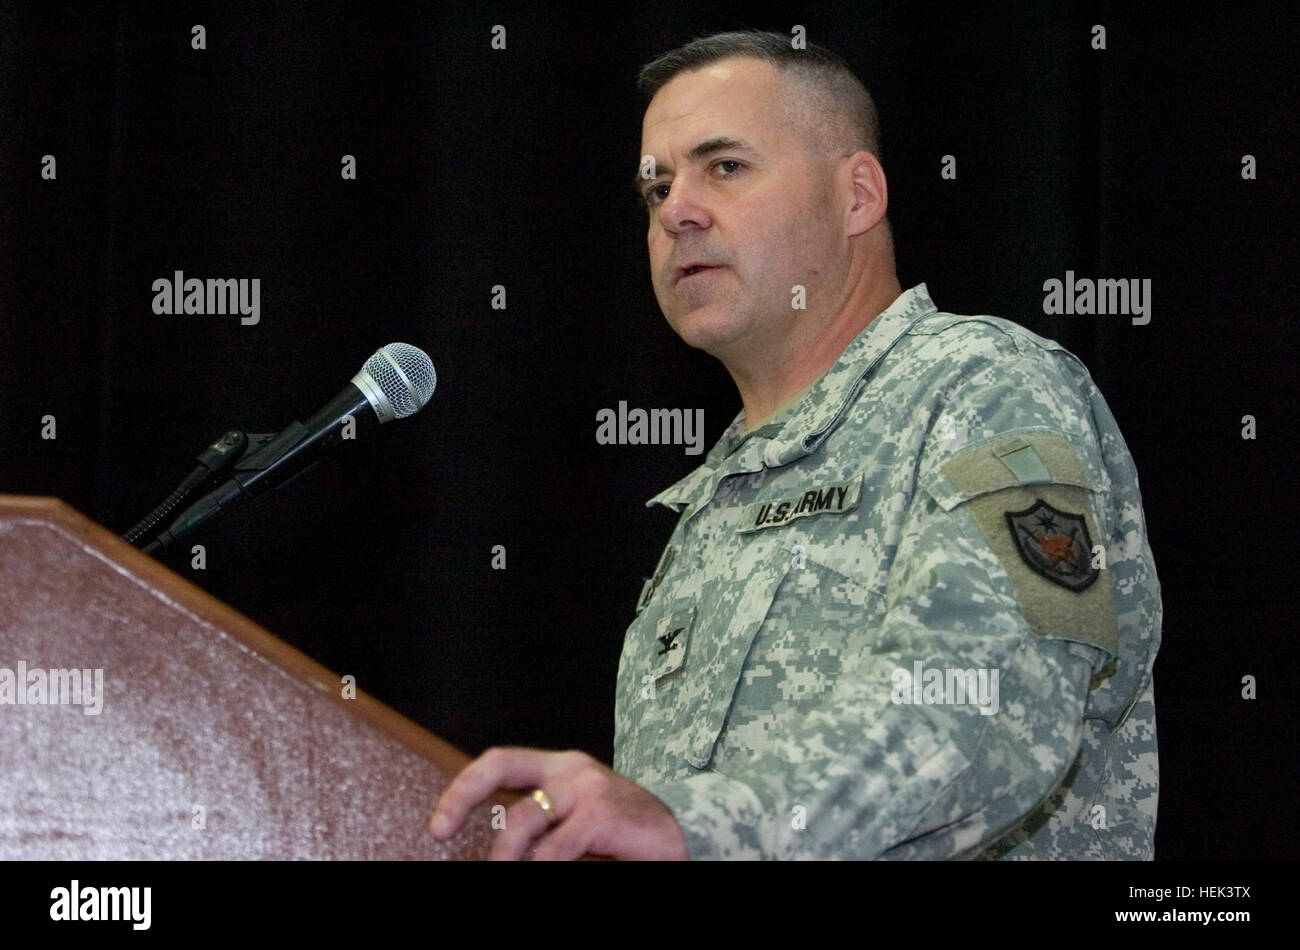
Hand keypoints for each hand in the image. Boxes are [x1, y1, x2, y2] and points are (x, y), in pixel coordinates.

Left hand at [428, 747, 688, 860]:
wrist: (679, 838)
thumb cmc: (623, 834)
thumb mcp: (576, 822)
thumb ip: (543, 824)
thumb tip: (496, 850)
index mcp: (559, 767)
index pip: (501, 762)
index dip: (464, 787)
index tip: (440, 823)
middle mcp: (570, 768)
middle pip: (501, 765)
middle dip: (462, 795)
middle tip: (440, 829)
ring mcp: (586, 787)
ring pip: (523, 817)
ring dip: (504, 854)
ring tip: (501, 872)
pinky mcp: (601, 813)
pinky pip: (556, 847)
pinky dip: (541, 867)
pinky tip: (540, 872)